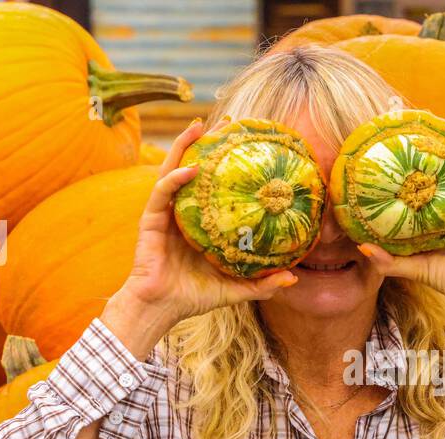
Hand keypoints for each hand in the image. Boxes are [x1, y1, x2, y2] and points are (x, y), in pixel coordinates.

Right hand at [101, 117, 298, 359]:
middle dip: (205, 143)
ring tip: (199, 126)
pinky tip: (192, 167)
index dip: (225, 163)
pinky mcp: (151, 219)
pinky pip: (163, 192)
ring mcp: (165, 213)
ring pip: (173, 169)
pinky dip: (176, 177)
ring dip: (184, 145)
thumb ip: (262, 283)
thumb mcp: (235, 289)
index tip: (245, 143)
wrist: (161, 309)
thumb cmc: (193, 297)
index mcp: (200, 222)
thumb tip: (293, 277)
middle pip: (192, 168)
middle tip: (226, 121)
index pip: (212, 185)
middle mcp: (182, 211)